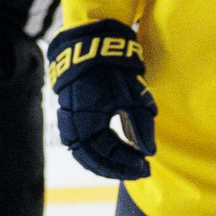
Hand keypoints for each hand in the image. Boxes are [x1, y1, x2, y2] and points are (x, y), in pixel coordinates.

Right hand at [46, 21, 156, 179]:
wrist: (90, 44)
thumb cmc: (113, 68)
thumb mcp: (132, 95)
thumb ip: (141, 124)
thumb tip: (148, 151)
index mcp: (87, 120)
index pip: (107, 153)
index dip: (127, 163)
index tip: (146, 166)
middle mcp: (73, 123)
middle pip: (92, 159)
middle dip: (117, 168)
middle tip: (139, 171)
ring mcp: (67, 118)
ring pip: (83, 153)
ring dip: (104, 162)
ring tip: (127, 166)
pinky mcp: (69, 113)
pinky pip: (79, 143)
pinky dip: (94, 152)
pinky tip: (112, 153)